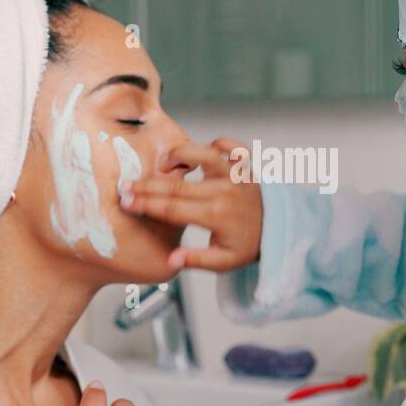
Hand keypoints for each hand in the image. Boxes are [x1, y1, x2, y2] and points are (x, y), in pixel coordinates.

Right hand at [121, 137, 262, 271]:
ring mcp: (235, 175)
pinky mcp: (244, 166)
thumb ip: (196, 260)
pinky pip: (231, 146)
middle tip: (126, 185)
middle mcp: (224, 192)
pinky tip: (201, 151)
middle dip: (148, 185)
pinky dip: (218, 143)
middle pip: (178, 185)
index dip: (146, 205)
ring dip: (181, 155)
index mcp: (215, 216)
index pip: (172, 209)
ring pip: (204, 154)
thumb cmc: (247, 246)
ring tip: (163, 165)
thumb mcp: (223, 262)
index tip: (126, 203)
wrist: (279, 229)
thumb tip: (170, 261)